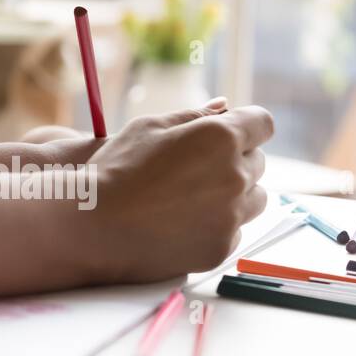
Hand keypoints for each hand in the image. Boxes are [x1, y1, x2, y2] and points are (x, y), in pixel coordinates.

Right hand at [80, 99, 271, 282]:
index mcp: (220, 138)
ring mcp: (231, 217)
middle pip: (258, 162)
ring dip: (234, 193)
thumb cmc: (115, 169)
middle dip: (235, 158)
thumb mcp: (147, 127)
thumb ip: (193, 116)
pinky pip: (234, 231)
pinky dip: (217, 224)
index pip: (262, 123)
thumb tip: (225, 106)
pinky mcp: (222, 248)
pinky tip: (180, 220)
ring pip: (254, 199)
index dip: (246, 124)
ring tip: (190, 194)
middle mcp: (235, 177)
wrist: (93, 226)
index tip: (229, 131)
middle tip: (193, 165)